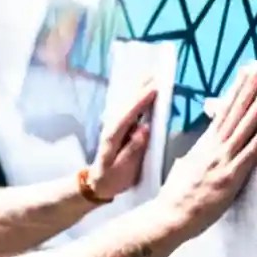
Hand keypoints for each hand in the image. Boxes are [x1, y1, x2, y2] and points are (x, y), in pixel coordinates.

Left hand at [88, 77, 156, 199]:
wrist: (98, 182)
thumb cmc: (113, 178)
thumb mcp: (124, 169)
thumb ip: (134, 149)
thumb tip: (144, 129)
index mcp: (112, 136)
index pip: (128, 115)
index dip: (141, 101)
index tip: (154, 89)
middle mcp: (112, 126)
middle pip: (127, 103)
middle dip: (142, 88)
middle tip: (158, 74)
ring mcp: (114, 124)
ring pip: (127, 102)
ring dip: (140, 88)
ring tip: (154, 75)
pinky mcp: (119, 125)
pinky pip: (129, 107)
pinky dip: (138, 96)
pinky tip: (145, 89)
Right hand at [156, 63, 256, 238]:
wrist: (169, 217)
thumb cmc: (176, 196)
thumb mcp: (185, 165)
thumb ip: (198, 153)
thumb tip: (205, 145)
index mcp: (204, 145)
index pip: (223, 113)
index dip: (235, 94)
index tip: (244, 77)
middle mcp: (214, 149)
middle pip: (234, 114)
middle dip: (247, 91)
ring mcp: (223, 162)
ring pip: (243, 129)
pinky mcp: (230, 178)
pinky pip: (248, 155)